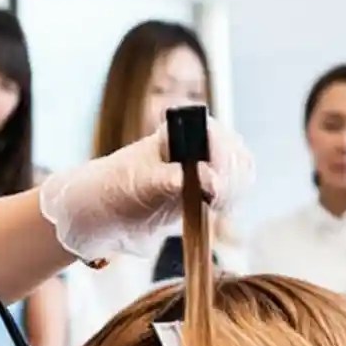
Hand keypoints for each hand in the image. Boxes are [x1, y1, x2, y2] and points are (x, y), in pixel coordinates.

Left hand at [39, 114, 253, 259]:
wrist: (104, 215)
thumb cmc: (116, 188)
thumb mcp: (141, 183)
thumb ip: (174, 180)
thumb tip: (207, 179)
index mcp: (179, 131)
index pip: (217, 136)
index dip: (222, 159)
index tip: (212, 185)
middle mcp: (197, 144)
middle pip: (235, 155)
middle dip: (231, 179)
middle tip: (214, 201)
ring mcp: (205, 167)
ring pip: (240, 174)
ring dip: (234, 191)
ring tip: (214, 206)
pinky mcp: (207, 191)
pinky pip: (233, 192)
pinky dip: (231, 202)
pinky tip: (216, 211)